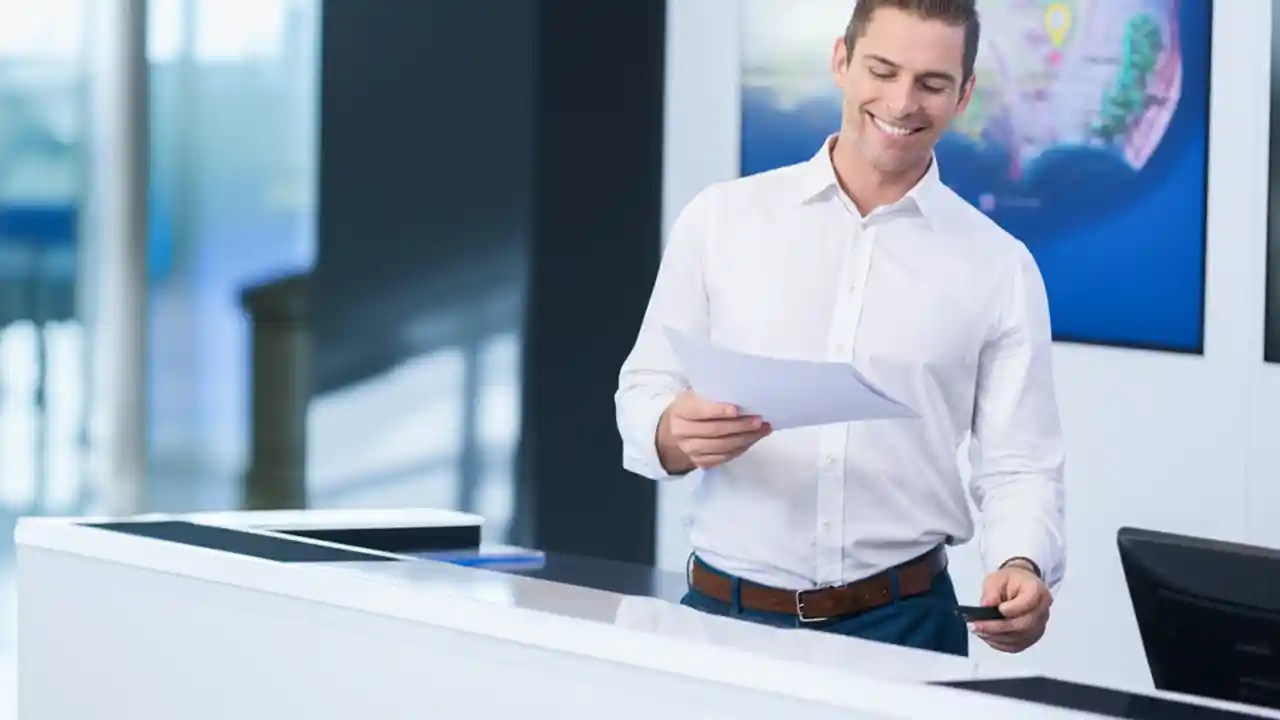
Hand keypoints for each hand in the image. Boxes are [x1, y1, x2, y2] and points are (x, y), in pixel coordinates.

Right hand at [657, 390, 771, 472]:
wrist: (678, 427)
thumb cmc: (693, 406)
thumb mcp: (695, 395)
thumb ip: (712, 395)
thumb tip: (742, 395)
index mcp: (680, 410)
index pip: (700, 411)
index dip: (719, 411)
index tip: (737, 409)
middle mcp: (682, 432)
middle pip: (714, 431)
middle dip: (739, 426)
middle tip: (758, 420)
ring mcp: (690, 449)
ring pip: (722, 447)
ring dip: (745, 439)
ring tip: (762, 430)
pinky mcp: (700, 461)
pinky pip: (724, 457)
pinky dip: (741, 448)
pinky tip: (752, 439)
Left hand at [971, 562, 1052, 652]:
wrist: (1020, 586)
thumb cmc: (1009, 581)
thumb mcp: (997, 579)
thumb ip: (991, 591)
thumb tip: (986, 606)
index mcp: (1037, 590)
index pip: (1028, 602)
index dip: (1013, 609)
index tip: (997, 609)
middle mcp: (1042, 609)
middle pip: (1024, 624)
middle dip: (998, 627)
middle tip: (978, 625)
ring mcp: (1039, 625)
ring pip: (1020, 638)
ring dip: (997, 637)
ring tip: (979, 631)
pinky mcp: (1032, 637)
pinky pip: (1018, 645)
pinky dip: (1001, 644)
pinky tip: (988, 637)